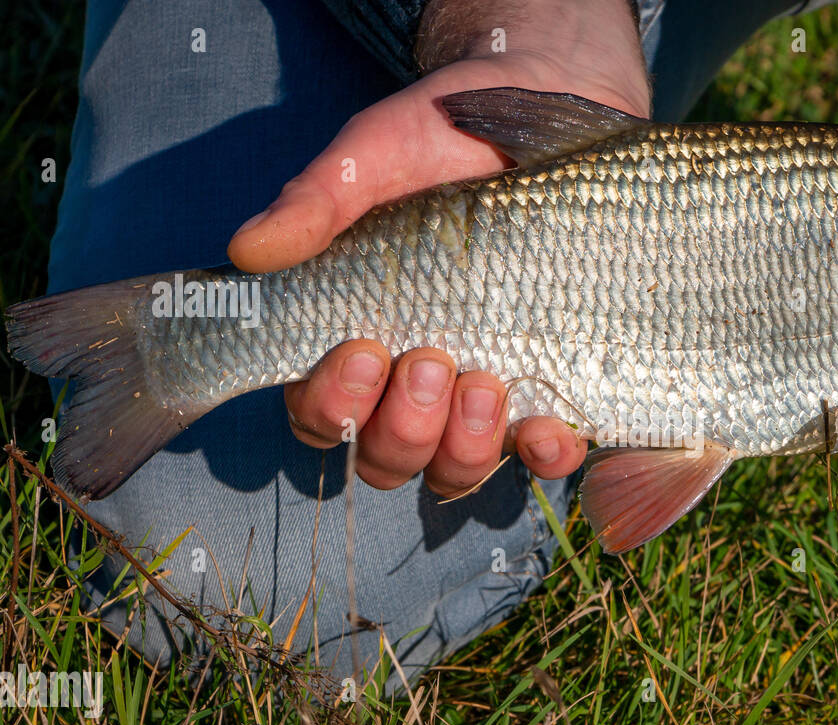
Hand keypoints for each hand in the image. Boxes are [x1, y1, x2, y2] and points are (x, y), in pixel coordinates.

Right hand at [227, 5, 649, 494]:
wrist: (544, 105)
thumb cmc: (445, 135)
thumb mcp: (380, 153)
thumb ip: (320, 200)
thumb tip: (249, 251)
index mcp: (357, 338)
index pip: (322, 411)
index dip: (332, 403)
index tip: (362, 349)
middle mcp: (414, 384)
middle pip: (388, 456)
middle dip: (403, 428)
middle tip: (430, 362)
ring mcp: (484, 396)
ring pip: (456, 469)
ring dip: (464, 448)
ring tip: (485, 386)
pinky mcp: (552, 389)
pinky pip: (543, 453)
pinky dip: (545, 454)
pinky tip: (551, 431)